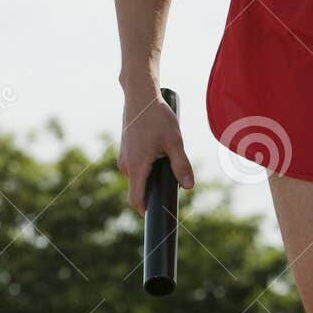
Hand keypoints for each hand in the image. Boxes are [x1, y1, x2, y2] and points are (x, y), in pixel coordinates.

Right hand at [117, 88, 194, 213]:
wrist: (140, 97)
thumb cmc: (157, 117)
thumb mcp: (174, 141)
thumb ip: (181, 165)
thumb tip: (188, 186)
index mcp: (137, 166)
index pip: (137, 200)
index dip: (147, 211)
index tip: (159, 215)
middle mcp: (126, 165)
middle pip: (140, 189)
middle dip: (155, 188)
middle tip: (174, 178)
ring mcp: (124, 158)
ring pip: (139, 177)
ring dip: (152, 175)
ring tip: (166, 156)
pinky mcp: (126, 151)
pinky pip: (137, 166)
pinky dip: (148, 165)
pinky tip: (158, 150)